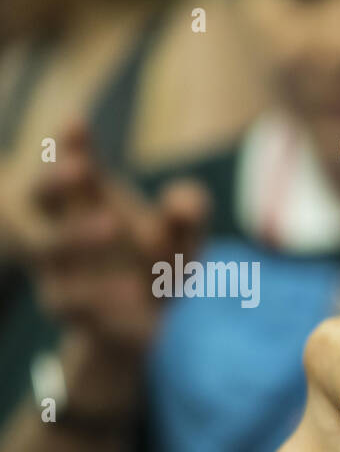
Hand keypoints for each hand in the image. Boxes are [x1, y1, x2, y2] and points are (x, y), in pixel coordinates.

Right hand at [27, 122, 208, 355]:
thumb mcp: (185, 239)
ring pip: (45, 246)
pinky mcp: (66, 308)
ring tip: (115, 223)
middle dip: (54, 179)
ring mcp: (57, 267)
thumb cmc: (164, 266)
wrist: (150, 329)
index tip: (78, 123)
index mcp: (89, 199)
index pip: (73, 162)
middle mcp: (64, 227)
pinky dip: (97, 294)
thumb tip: (183, 201)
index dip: (72, 143)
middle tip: (81, 168)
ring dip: (74, 233)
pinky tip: (132, 291)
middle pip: (39, 195)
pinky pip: (69, 300)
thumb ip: (188, 216)